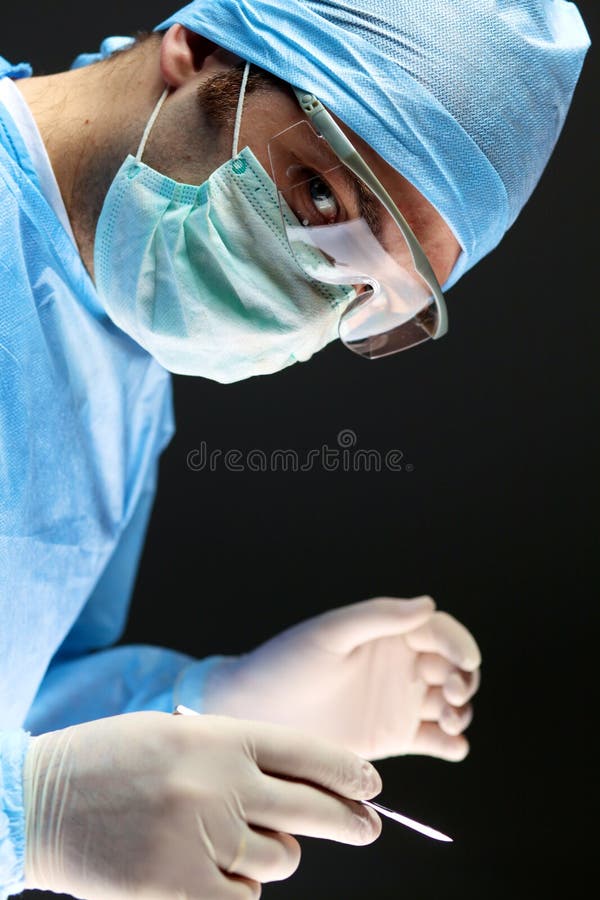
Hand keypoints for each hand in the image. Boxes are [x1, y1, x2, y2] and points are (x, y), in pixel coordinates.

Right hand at [23, 711, 381, 899]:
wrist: (43, 800)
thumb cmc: (112, 762)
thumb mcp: (179, 735)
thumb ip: (235, 757)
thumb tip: (293, 793)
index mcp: (220, 736)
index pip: (308, 751)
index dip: (348, 770)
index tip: (372, 785)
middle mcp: (222, 783)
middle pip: (313, 808)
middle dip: (350, 819)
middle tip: (368, 826)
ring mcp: (206, 836)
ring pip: (279, 857)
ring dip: (267, 854)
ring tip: (226, 841)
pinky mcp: (185, 886)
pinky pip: (245, 898)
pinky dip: (236, 889)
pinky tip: (205, 872)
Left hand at [198, 596, 480, 761]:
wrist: (256, 710)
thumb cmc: (287, 661)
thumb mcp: (331, 633)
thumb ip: (379, 617)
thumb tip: (428, 604)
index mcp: (388, 634)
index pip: (438, 632)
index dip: (458, 643)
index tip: (466, 660)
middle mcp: (400, 665)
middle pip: (452, 667)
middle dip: (463, 678)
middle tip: (451, 694)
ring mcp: (400, 701)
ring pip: (450, 704)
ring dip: (461, 711)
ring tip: (447, 722)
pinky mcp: (394, 737)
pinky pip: (435, 741)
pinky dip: (451, 745)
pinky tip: (451, 747)